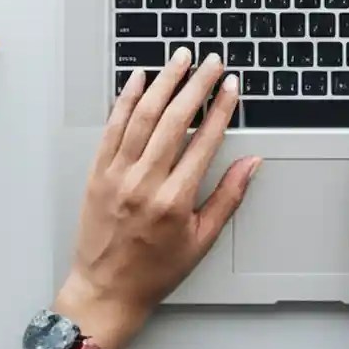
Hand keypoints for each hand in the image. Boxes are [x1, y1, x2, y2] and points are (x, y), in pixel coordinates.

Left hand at [54, 48, 259, 348]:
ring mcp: (117, 174)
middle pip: (174, 119)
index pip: (204, 140)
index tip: (231, 86)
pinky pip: (112, 127)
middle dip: (196, 85)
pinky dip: (125, 99)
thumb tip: (252, 163)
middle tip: (211, 62)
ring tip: (180, 59)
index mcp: (175, 200)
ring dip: (163, 82)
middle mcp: (144, 182)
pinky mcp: (97, 172)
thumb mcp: (201, 240)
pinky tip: (138, 79)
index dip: (221, 108)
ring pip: (142, 116)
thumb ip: (228, 198)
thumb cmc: (155, 271)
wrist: (105, 289)